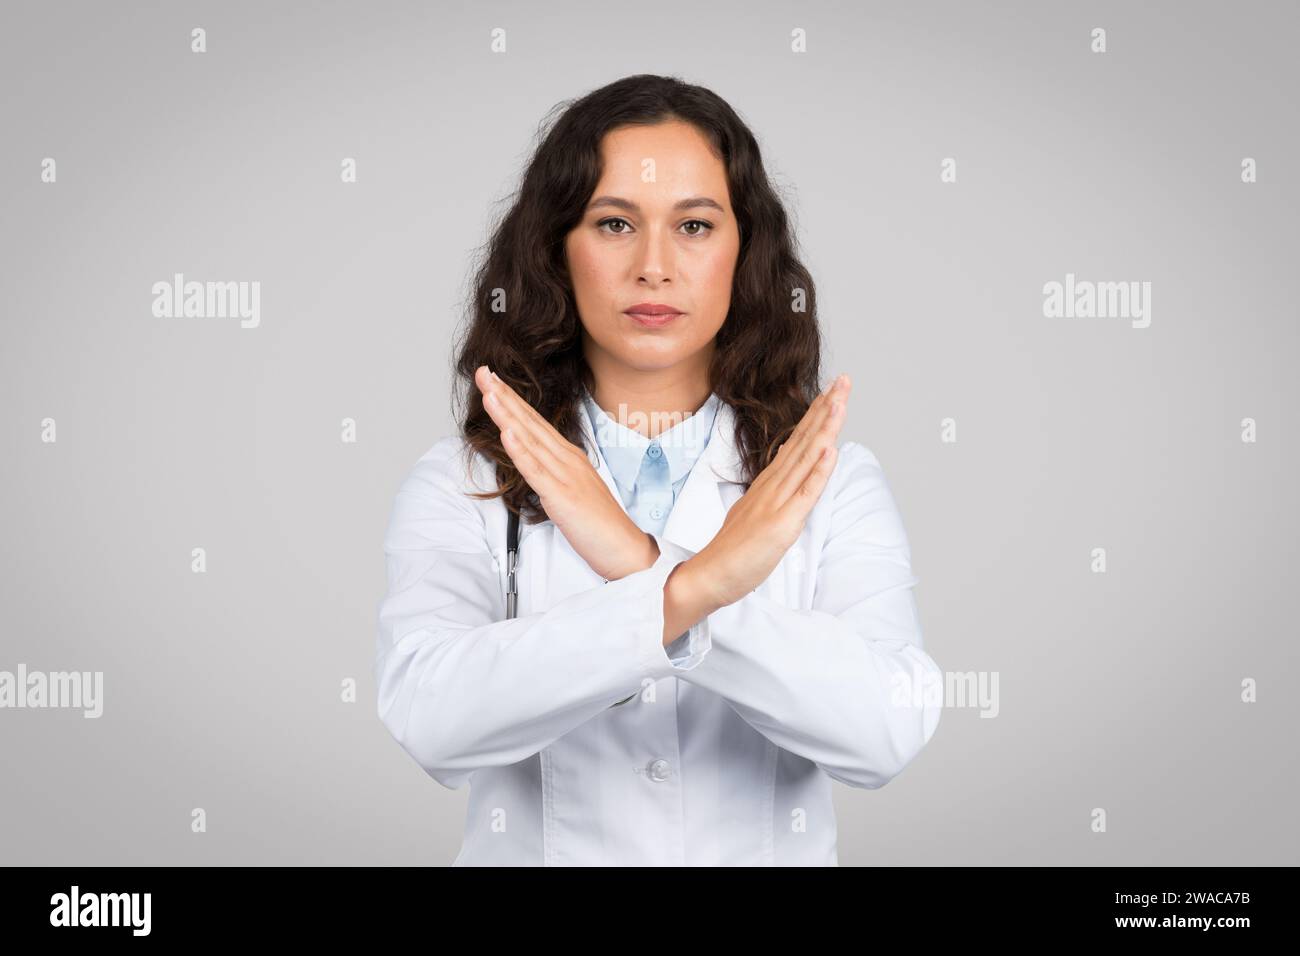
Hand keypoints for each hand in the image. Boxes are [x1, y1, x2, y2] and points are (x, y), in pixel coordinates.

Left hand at [475, 365, 656, 580]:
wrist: (624, 547)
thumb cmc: (600, 524)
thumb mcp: (574, 489)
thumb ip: (554, 473)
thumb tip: (536, 463)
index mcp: (569, 457)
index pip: (535, 423)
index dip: (513, 401)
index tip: (494, 381)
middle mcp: (567, 459)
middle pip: (530, 422)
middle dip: (504, 396)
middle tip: (483, 372)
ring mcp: (565, 475)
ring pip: (529, 439)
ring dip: (508, 413)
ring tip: (490, 391)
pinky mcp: (561, 495)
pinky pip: (536, 470)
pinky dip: (520, 449)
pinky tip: (507, 432)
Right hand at [675, 374, 850, 612]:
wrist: (707, 575)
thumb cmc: (731, 551)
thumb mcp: (754, 511)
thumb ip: (771, 488)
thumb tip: (787, 461)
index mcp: (768, 484)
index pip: (796, 442)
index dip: (815, 416)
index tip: (831, 392)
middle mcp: (772, 486)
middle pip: (804, 440)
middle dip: (826, 409)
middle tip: (844, 380)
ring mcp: (776, 503)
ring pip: (805, 458)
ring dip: (824, 428)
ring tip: (839, 401)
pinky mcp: (781, 524)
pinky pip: (804, 494)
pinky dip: (818, 470)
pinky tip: (829, 449)